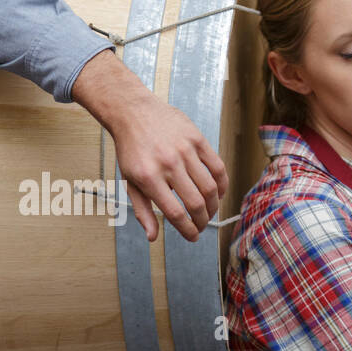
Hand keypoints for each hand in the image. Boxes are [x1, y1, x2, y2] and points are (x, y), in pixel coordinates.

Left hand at [70, 49, 228, 241]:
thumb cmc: (130, 150)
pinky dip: (222, 184)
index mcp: (149, 178)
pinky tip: (218, 193)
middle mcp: (168, 164)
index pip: (176, 214)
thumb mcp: (129, 182)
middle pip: (196, 203)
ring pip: (210, 187)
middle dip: (202, 221)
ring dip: (214, 206)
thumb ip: (142, 210)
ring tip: (209, 212)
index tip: (193, 237)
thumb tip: (152, 238)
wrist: (133, 113)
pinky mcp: (197, 139)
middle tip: (202, 226)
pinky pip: (217, 167)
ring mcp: (185, 150)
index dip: (188, 231)